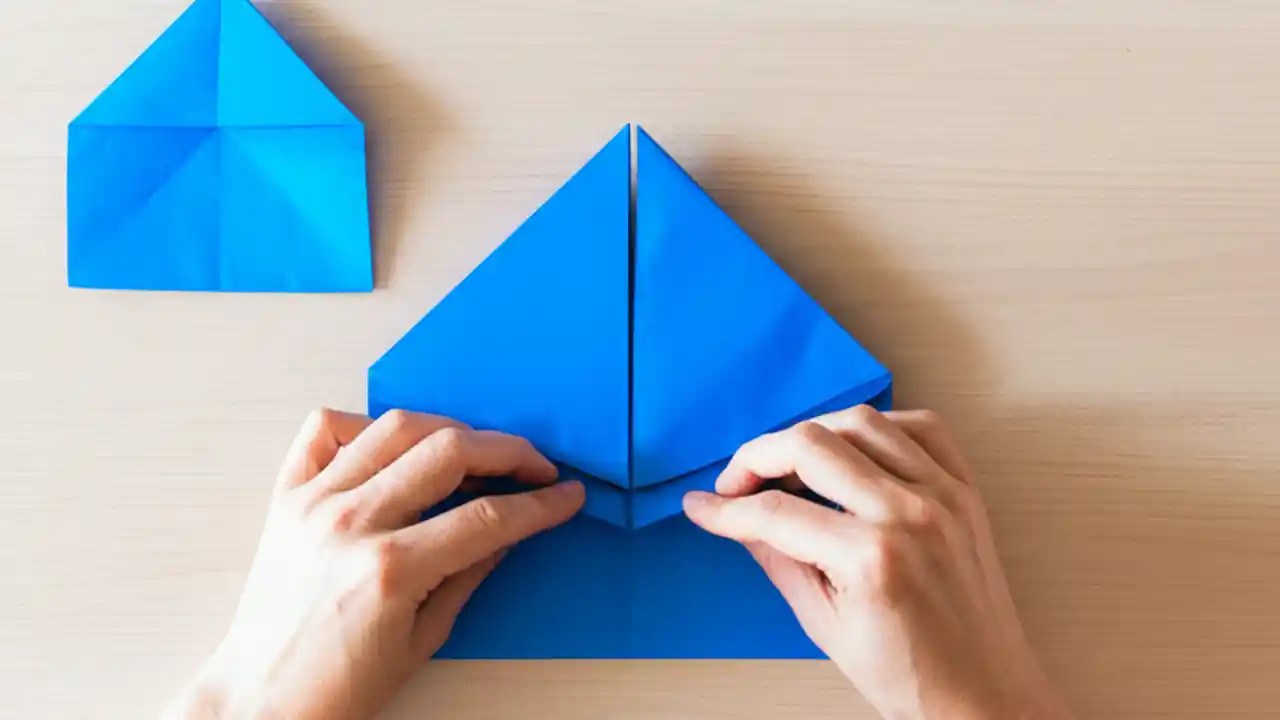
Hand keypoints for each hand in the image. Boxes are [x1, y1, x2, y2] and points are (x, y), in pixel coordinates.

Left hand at [165, 409, 584, 719]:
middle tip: (535, 467)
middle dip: (508, 451)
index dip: (540, 504)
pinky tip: (392, 445)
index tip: (567, 495)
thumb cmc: (339, 687)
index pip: (488, 516)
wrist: (259, 701)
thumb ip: (468, 575)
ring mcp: (315, 503)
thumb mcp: (422, 640)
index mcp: (392, 569)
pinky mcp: (286, 496)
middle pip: (449, 452)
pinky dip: (362, 425)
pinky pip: (325, 430)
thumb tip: (510, 531)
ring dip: (449, 428)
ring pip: (396, 426)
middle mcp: (352, 523)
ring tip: (475, 449)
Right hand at [684, 407, 1071, 719]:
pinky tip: (852, 452)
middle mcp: (909, 515)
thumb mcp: (824, 626)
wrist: (984, 695)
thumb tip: (734, 520)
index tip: (704, 505)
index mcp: (871, 559)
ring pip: (861, 422)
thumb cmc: (912, 676)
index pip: (776, 512)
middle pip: (811, 445)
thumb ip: (777, 561)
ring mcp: (942, 496)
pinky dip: (878, 428)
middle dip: (758, 456)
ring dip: (812, 433)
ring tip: (789, 464)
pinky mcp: (965, 491)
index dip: (727, 508)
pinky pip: (920, 427)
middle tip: (737, 481)